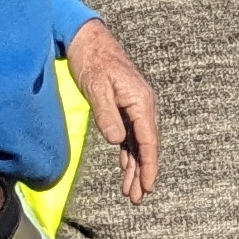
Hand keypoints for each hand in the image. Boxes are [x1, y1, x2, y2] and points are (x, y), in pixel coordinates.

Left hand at [66, 18, 161, 202]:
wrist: (89, 40)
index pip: (148, 141)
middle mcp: (143, 107)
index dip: (149, 166)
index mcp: (140, 102)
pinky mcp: (124, 107)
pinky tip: (124, 168)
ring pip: (138, 144)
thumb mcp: (97, 88)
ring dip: (134, 167)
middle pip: (146, 146)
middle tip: (137, 198)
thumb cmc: (92, 61)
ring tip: (130, 191)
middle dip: (142, 173)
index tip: (148, 186)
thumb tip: (118, 142)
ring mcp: (135, 107)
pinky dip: (128, 154)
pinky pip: (130, 136)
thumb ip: (108, 116)